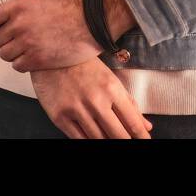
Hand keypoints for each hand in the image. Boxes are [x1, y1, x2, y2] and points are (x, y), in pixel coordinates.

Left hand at [0, 0, 98, 70]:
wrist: (92, 23)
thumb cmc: (73, 5)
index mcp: (17, 6)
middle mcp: (18, 25)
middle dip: (2, 40)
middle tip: (12, 40)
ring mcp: (27, 43)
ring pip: (5, 54)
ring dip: (11, 53)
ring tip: (20, 49)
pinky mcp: (37, 59)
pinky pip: (18, 66)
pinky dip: (21, 63)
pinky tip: (29, 58)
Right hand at [30, 61, 152, 138]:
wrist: (49, 54)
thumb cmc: (82, 64)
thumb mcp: (110, 78)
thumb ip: (129, 103)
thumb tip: (146, 125)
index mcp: (111, 89)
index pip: (133, 123)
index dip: (142, 137)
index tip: (145, 141)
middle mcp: (95, 101)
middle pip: (118, 135)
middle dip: (125, 141)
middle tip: (127, 141)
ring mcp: (76, 109)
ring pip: (99, 139)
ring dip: (106, 141)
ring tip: (109, 137)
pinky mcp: (60, 116)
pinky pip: (79, 139)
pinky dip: (88, 141)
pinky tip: (93, 137)